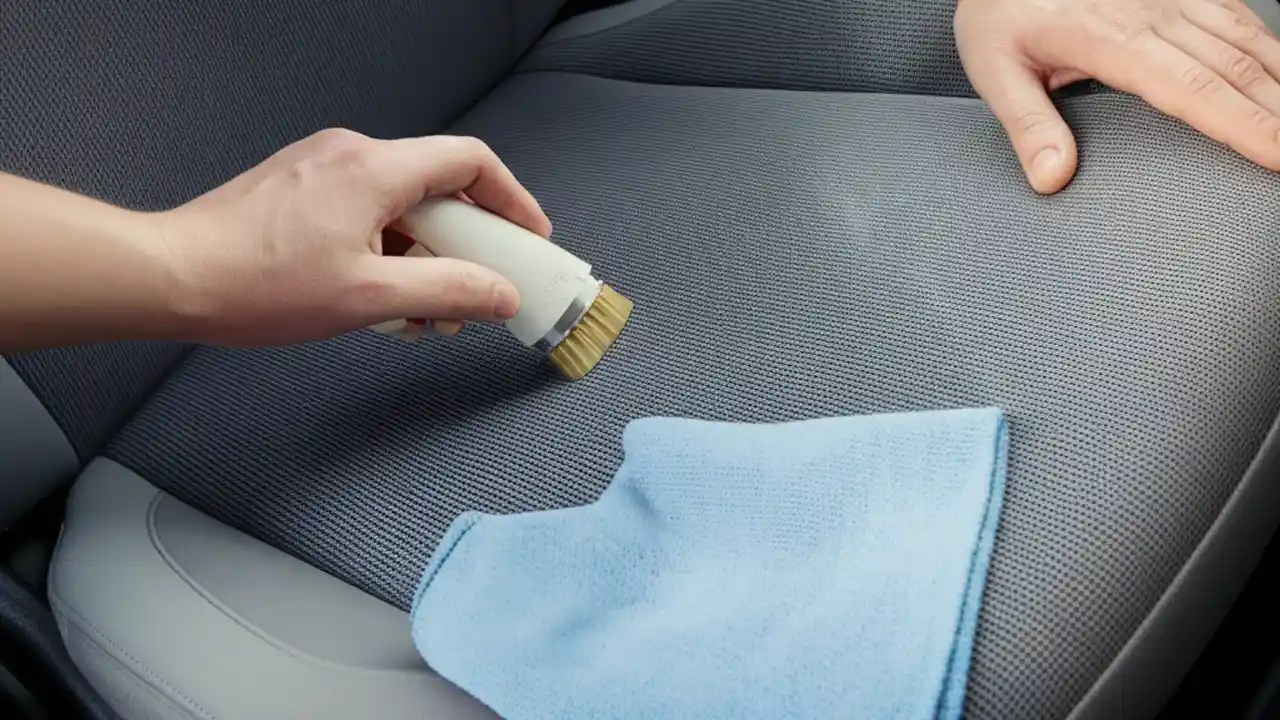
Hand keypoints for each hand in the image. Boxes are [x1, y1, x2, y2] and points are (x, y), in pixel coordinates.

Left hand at [159, 129, 551, 345]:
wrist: (171, 278)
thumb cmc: (255, 284)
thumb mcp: (371, 298)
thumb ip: (449, 292)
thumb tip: (501, 294)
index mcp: (375, 168)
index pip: (470, 162)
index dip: (512, 200)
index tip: (529, 239)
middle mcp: (350, 154)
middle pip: (439, 186)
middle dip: (468, 243)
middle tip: (480, 289)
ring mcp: (322, 169)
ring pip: (402, 204)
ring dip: (426, 254)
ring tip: (426, 311)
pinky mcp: (301, 189)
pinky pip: (369, 211)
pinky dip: (391, 250)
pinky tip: (385, 297)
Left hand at [955, 0, 1279, 192]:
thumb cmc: (1001, 9)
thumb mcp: (994, 68)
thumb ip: (1027, 124)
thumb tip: (1051, 177)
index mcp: (1112, 39)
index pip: (1194, 90)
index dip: (1243, 126)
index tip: (1277, 158)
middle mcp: (1154, 11)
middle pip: (1235, 67)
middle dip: (1278, 114)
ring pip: (1245, 37)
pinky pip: (1235, 13)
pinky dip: (1266, 46)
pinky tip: (1278, 73)